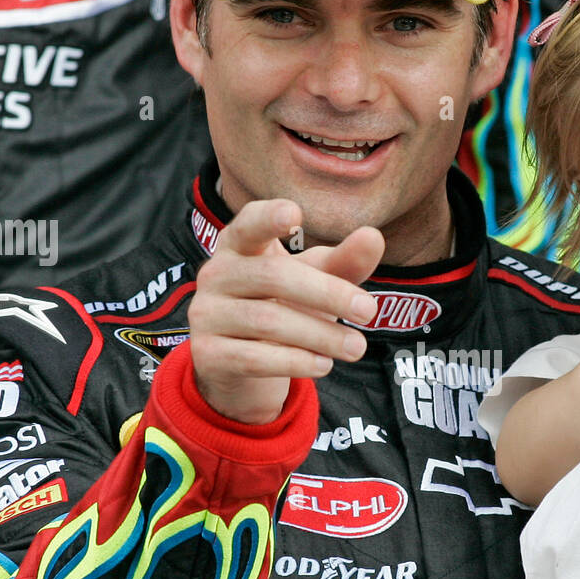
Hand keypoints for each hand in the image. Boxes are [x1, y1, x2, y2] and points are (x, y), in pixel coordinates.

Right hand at [188, 199, 384, 423]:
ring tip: (356, 347)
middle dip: (327, 292)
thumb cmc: (282, 305)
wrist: (240, 362)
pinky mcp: (207, 353)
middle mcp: (216, 273)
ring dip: (320, 335)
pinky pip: (254, 357)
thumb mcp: (314, 281)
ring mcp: (206, 313)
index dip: (268, 217)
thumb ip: (343, 262)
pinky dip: (295, 361)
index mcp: (239, 244)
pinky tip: (324, 364)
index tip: (295, 213)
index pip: (249, 223)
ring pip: (267, 321)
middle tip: (369, 311)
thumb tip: (374, 237)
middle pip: (273, 275)